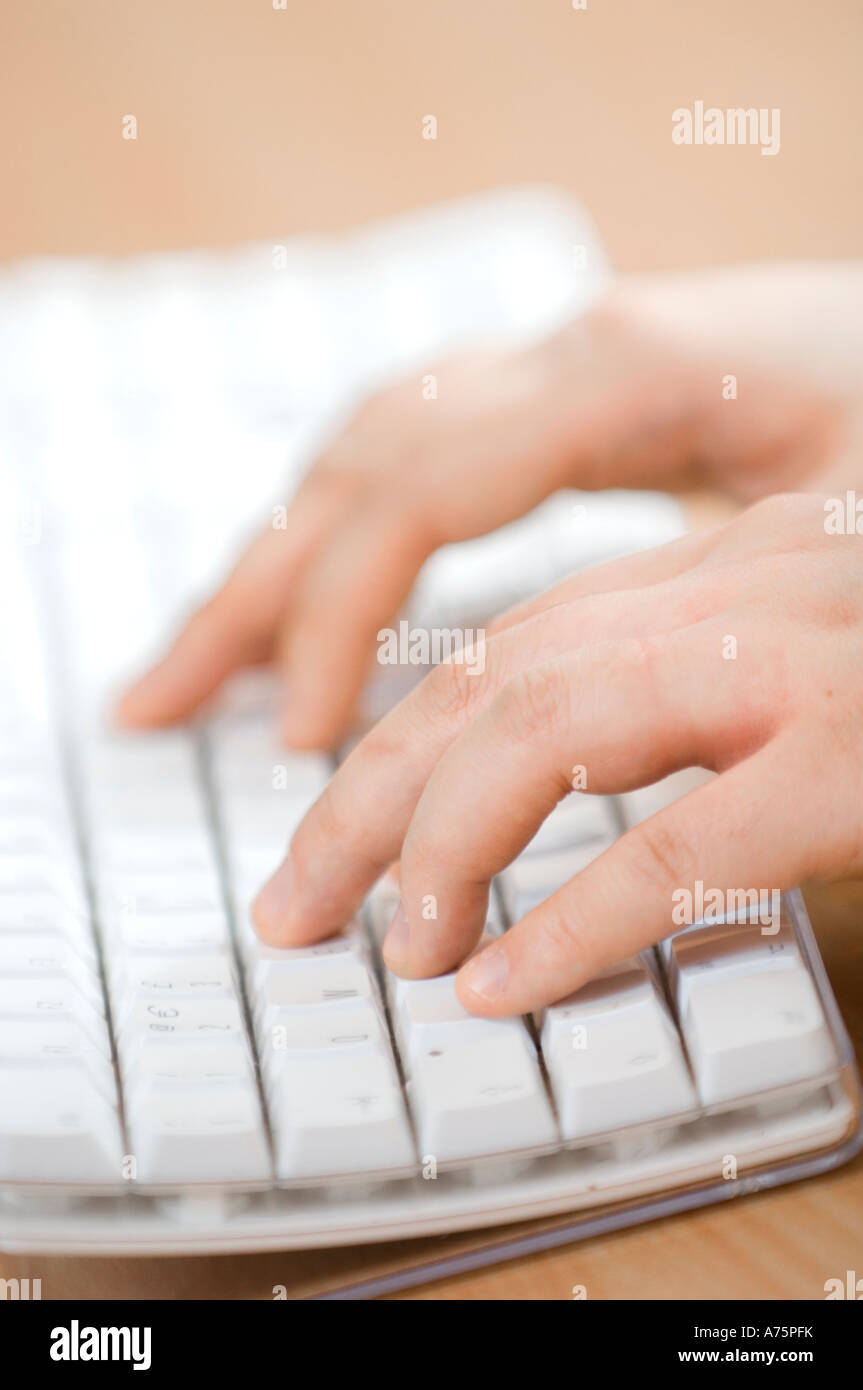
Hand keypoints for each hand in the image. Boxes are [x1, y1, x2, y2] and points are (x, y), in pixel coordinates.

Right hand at [117, 264, 862, 747]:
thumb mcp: (849, 509)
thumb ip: (729, 584)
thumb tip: (604, 694)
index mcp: (621, 372)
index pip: (418, 494)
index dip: (340, 618)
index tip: (306, 740)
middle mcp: (562, 352)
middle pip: (355, 465)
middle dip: (250, 594)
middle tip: (156, 704)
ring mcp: (554, 366)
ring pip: (364, 451)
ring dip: (274, 562)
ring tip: (199, 666)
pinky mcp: (561, 399)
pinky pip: (410, 457)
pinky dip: (339, 538)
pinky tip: (315, 599)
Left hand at [252, 493, 862, 1013]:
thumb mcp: (820, 665)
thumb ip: (711, 700)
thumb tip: (593, 782)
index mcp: (723, 566)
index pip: (513, 639)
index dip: (400, 742)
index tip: (338, 828)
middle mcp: (741, 581)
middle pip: (490, 675)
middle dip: (366, 796)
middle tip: (296, 902)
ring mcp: (794, 652)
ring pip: (543, 727)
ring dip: (438, 845)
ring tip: (397, 949)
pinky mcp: (851, 747)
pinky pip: (676, 845)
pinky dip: (574, 923)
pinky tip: (507, 985)